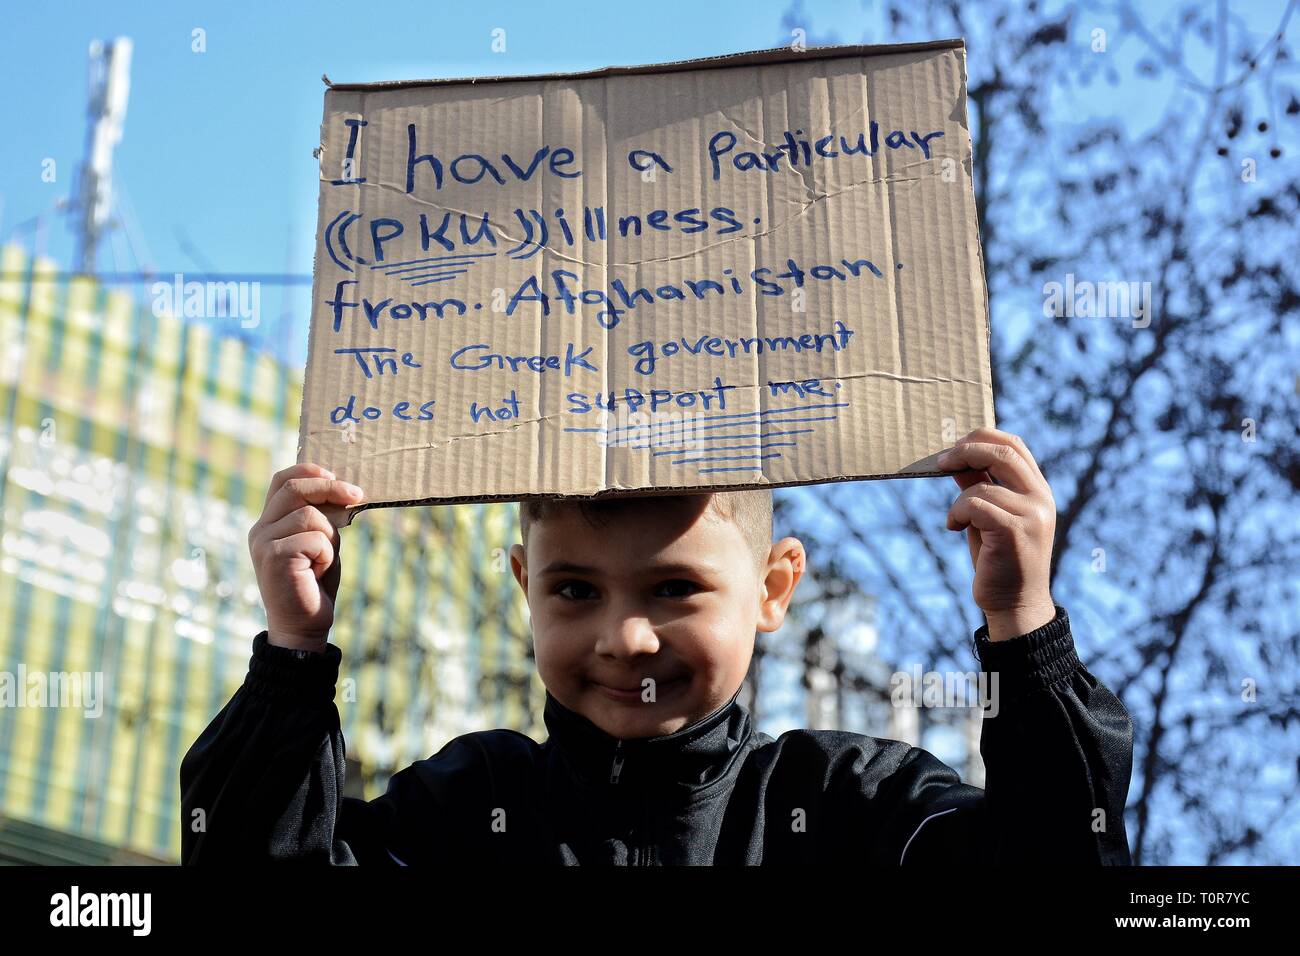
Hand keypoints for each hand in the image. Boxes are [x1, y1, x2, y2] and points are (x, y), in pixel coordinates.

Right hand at [247, 462, 364, 650]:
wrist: (303, 627)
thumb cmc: (314, 585)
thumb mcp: (320, 543)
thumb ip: (321, 517)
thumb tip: (343, 488)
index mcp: (268, 523)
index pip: (281, 480)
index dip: (308, 470)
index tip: (336, 475)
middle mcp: (259, 530)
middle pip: (294, 488)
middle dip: (330, 487)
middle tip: (357, 495)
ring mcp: (263, 543)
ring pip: (311, 516)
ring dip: (330, 538)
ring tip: (322, 562)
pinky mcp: (273, 557)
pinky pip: (315, 540)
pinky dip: (327, 555)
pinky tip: (317, 574)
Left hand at [937, 428, 1055, 641]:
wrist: (1015, 606)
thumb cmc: (998, 561)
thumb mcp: (988, 517)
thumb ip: (979, 486)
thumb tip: (958, 459)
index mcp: (1039, 491)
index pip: (1015, 446)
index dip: (983, 437)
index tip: (956, 445)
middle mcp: (1041, 499)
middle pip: (1003, 451)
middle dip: (967, 450)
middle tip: (941, 461)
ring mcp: (1032, 514)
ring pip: (981, 485)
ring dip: (958, 503)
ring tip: (956, 522)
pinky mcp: (1015, 530)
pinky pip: (974, 504)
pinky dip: (956, 513)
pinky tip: (954, 529)